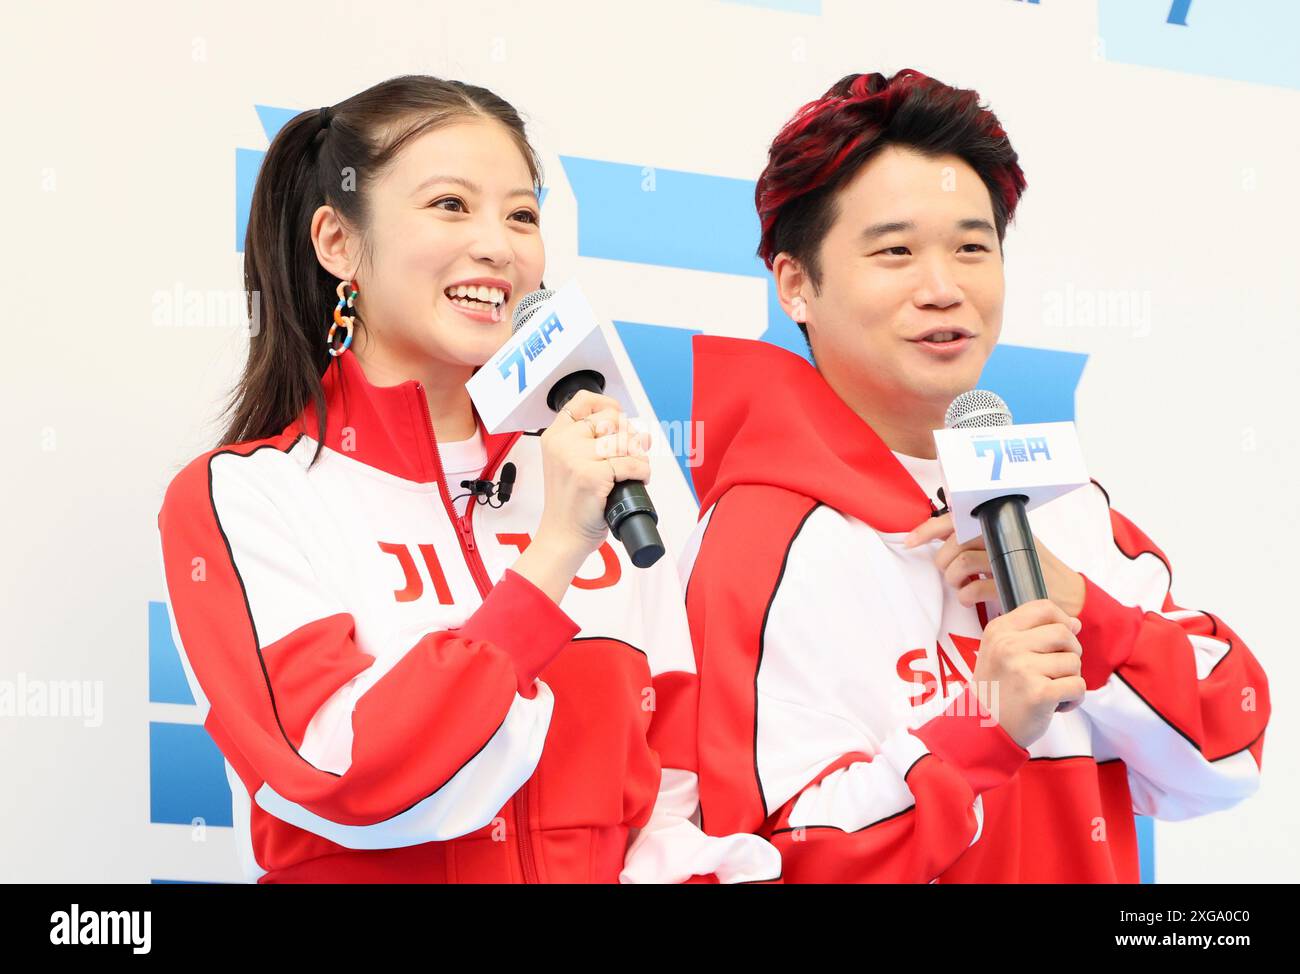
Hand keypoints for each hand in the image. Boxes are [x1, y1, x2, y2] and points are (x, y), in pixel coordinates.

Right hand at [533, 389, 651, 563]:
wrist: (562, 536)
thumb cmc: (571, 505)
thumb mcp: (571, 465)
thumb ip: (595, 444)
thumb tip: (639, 433)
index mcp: (555, 436)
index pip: (584, 401)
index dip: (608, 406)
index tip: (619, 422)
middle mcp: (562, 442)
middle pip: (612, 419)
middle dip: (629, 436)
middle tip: (631, 454)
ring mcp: (575, 458)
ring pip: (624, 441)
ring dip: (639, 455)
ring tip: (636, 469)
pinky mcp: (591, 476)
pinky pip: (631, 463)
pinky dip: (642, 471)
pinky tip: (639, 479)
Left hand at [904, 513, 1084, 616]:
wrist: (1069, 595)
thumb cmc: (1031, 571)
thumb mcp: (1007, 547)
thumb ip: (979, 539)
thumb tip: (944, 532)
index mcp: (998, 525)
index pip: (956, 519)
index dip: (928, 529)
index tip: (909, 541)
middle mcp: (1002, 538)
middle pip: (954, 544)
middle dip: (944, 562)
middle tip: (950, 574)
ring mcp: (1007, 561)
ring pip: (961, 565)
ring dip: (954, 580)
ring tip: (961, 586)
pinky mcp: (1010, 584)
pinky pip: (973, 589)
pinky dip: (966, 597)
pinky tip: (970, 600)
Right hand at [971, 599, 1085, 748]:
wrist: (983, 728)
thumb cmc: (998, 689)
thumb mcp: (1001, 651)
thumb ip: (1033, 633)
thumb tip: (1074, 624)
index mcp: (999, 630)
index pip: (1043, 608)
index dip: (1061, 620)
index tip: (1060, 640)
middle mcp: (1008, 646)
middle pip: (1064, 634)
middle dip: (1070, 653)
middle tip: (1055, 672)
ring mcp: (1023, 669)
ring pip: (1074, 662)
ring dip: (1070, 680)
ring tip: (1049, 691)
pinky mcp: (1039, 693)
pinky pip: (1078, 686)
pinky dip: (1073, 699)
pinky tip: (1055, 705)